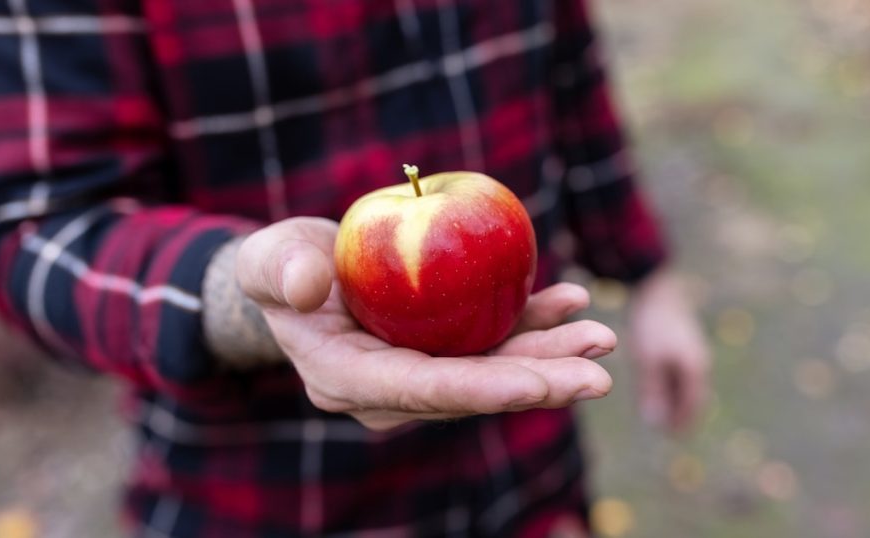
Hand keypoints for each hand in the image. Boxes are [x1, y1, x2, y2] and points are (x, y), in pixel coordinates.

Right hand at [235, 217, 614, 430]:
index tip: (536, 384)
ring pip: (494, 369)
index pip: (420, 390)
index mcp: (347, 378)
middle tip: (597, 375)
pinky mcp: (444, 347)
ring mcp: (423, 371)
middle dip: (537, 384)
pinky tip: (572, 302)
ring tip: (601, 336)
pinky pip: (494, 340)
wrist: (302, 275)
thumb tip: (310, 285)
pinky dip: (534, 323)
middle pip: (472, 391)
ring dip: (550, 355)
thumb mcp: (269, 259)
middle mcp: (393, 389)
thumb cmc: (279, 267)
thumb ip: (280, 268)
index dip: (480, 389)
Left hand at [628, 270, 709, 431]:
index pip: (694, 405)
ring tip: (662, 414)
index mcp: (695, 369)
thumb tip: (656, 422)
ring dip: (677, 401)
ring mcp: (692, 352)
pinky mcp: (682, 344)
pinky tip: (658, 388)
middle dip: (682, 415)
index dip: (684, 423)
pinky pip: (681, 373)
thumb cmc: (651, 324)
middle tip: (668, 433)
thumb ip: (653, 390)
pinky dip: (673, 386)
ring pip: (688, 385)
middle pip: (694, 397)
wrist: (656, 288)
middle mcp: (699, 362)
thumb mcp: (649, 360)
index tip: (672, 438)